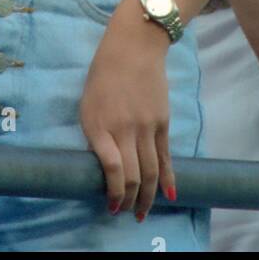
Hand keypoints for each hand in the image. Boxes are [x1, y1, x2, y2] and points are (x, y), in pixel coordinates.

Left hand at [80, 0, 174, 218]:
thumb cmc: (103, 74)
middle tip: (127, 213)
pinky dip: (169, 178)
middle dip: (130, 200)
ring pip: (151, 171)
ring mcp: (146, 126)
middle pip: (133, 175)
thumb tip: (105, 164)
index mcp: (99, 123)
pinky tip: (170, 195)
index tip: (111, 206)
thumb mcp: (88, 103)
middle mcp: (124, 128)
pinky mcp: (162, 122)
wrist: (134, 46)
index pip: (111, 169)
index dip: (113, 192)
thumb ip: (95, 133)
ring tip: (143, 212)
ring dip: (149, 197)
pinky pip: (166, 156)